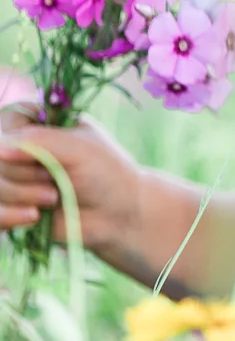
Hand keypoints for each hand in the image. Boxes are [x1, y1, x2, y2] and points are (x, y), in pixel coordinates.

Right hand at [0, 105, 143, 259]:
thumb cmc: (107, 174)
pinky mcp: (13, 207)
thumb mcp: (79, 149)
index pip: (5, 122)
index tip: (41, 157)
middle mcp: (22, 148)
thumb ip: (39, 142)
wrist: (118, 216)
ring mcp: (16, 179)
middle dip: (23, 174)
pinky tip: (34, 218)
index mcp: (39, 122)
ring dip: (22, 195)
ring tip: (53, 199)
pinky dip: (9, 216)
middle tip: (54, 182)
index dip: (14, 141)